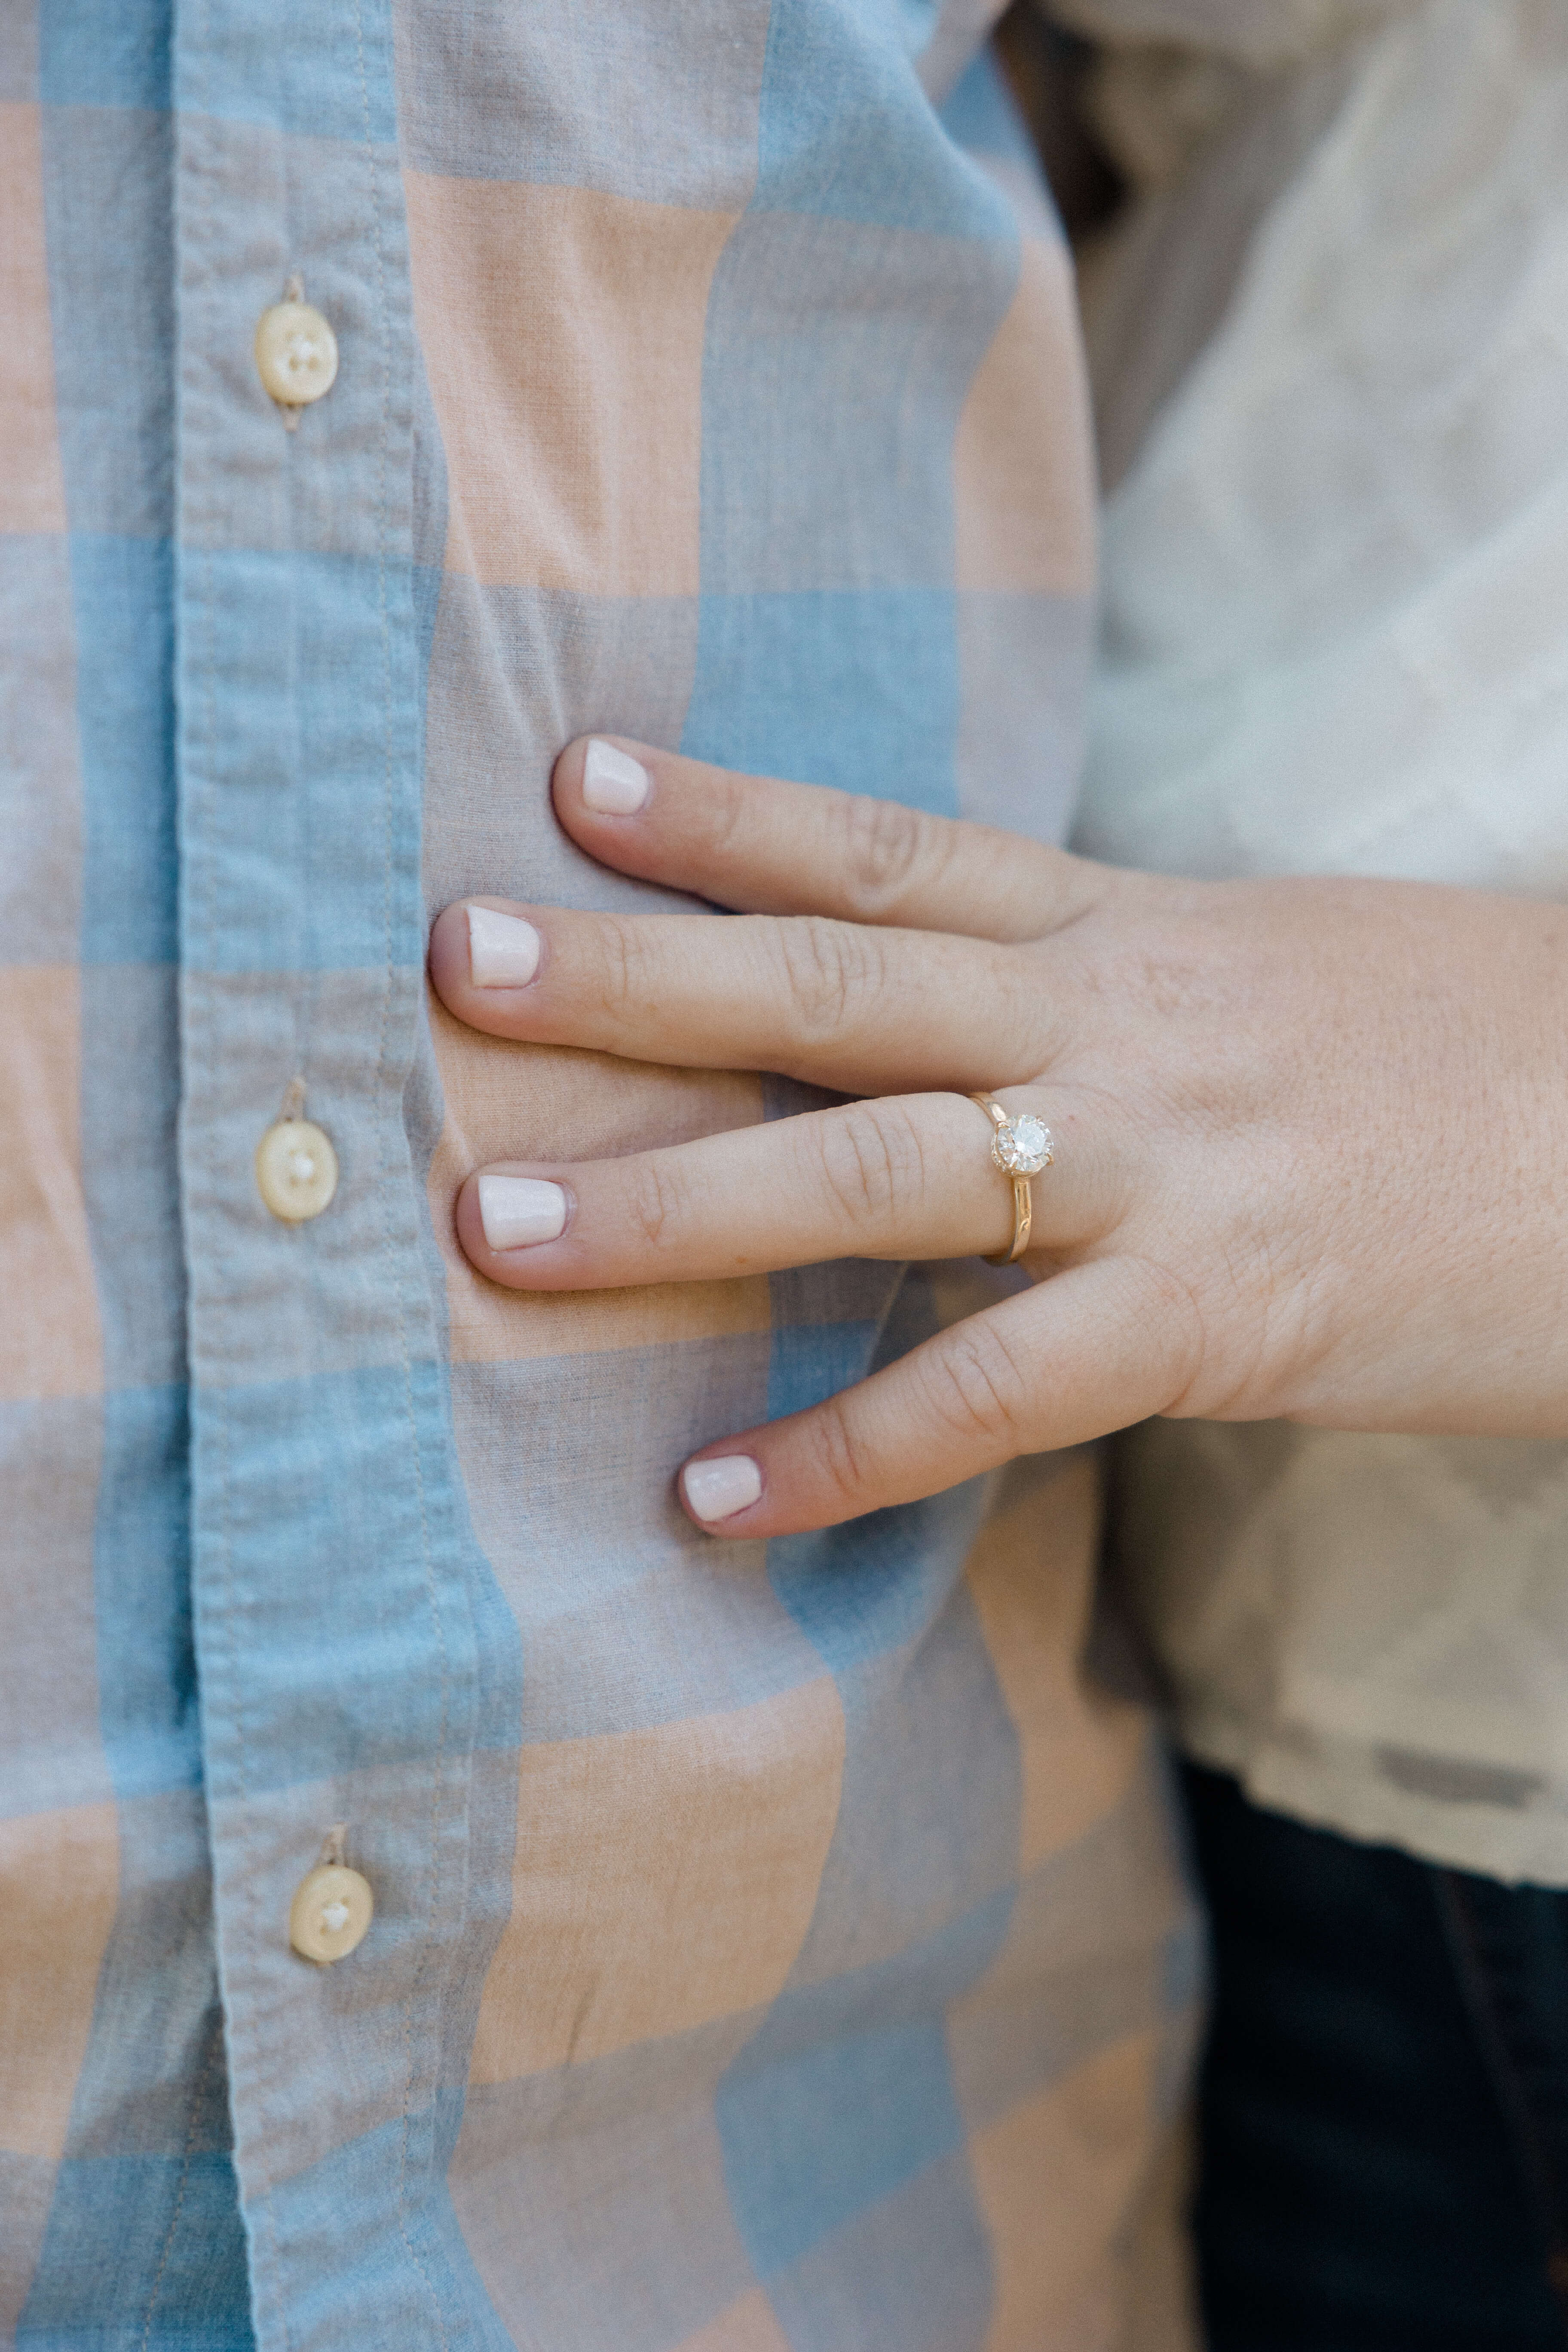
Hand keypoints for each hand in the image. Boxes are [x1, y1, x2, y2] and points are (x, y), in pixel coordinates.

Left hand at [428, 738, 1567, 1534]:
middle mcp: (1119, 1024)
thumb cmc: (1456, 1061)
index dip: (728, 810)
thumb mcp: (1261, 973)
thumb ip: (1098, 989)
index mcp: (1128, 931)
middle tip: (456, 959)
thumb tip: (953, 1024)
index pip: (893, 849)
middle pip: (841, 980)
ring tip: (502, 1228)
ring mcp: (1166, 1167)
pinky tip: (714, 1498)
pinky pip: (997, 1388)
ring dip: (681, 1202)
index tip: (574, 779)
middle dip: (642, 974)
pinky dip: (848, 1447)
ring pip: (883, 1169)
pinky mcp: (1223, 1318)